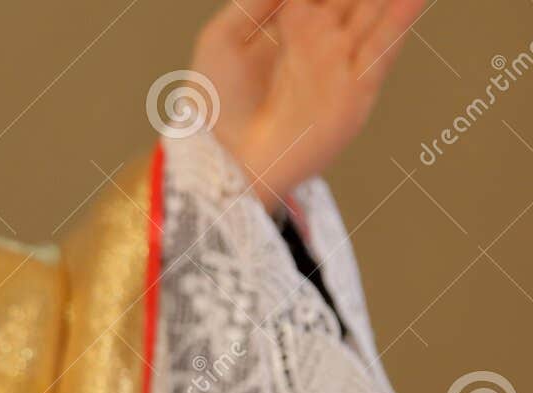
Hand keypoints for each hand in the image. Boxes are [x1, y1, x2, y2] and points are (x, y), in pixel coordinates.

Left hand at [193, 0, 423, 211]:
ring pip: (375, 13)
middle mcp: (323, 41)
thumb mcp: (223, 39)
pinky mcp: (355, 92)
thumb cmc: (212, 104)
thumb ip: (259, 0)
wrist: (220, 157)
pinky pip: (383, 49)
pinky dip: (400, 19)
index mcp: (293, 25)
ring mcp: (341, 65)